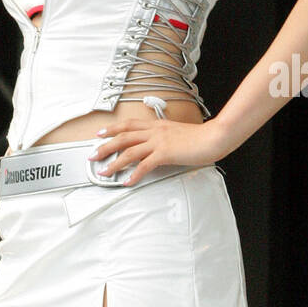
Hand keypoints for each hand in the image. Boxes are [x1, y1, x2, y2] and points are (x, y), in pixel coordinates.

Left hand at [92, 118, 228, 184]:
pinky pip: (144, 165)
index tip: (100, 133)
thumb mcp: (178, 132)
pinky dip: (134, 175)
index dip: (112, 129)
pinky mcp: (165, 153)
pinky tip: (127, 181)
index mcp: (157, 125)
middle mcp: (155, 131)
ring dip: (114, 163)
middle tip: (93, 154)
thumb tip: (158, 146)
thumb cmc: (200, 136)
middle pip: (123, 137)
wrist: (214, 136)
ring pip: (129, 151)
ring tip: (104, 171)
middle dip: (105, 146)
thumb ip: (165, 137)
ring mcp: (159, 142)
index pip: (129, 125)